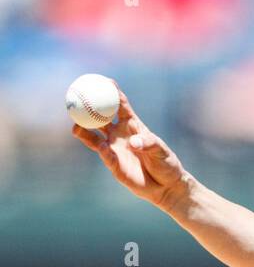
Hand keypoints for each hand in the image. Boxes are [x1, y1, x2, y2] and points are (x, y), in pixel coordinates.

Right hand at [71, 86, 187, 211]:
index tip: (103, 81)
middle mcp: (119, 134)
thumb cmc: (166, 163)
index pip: (119, 104)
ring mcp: (114, 148)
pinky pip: (104, 155)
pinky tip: (99, 146)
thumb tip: (133, 142)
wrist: (165, 185)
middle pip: (99, 118)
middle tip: (77, 100)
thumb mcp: (161, 150)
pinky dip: (102, 150)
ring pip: (94, 136)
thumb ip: (148, 143)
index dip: (111, 91)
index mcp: (131, 124)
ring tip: (75, 124)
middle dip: (88, 108)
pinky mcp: (114, 165)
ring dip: (84, 130)